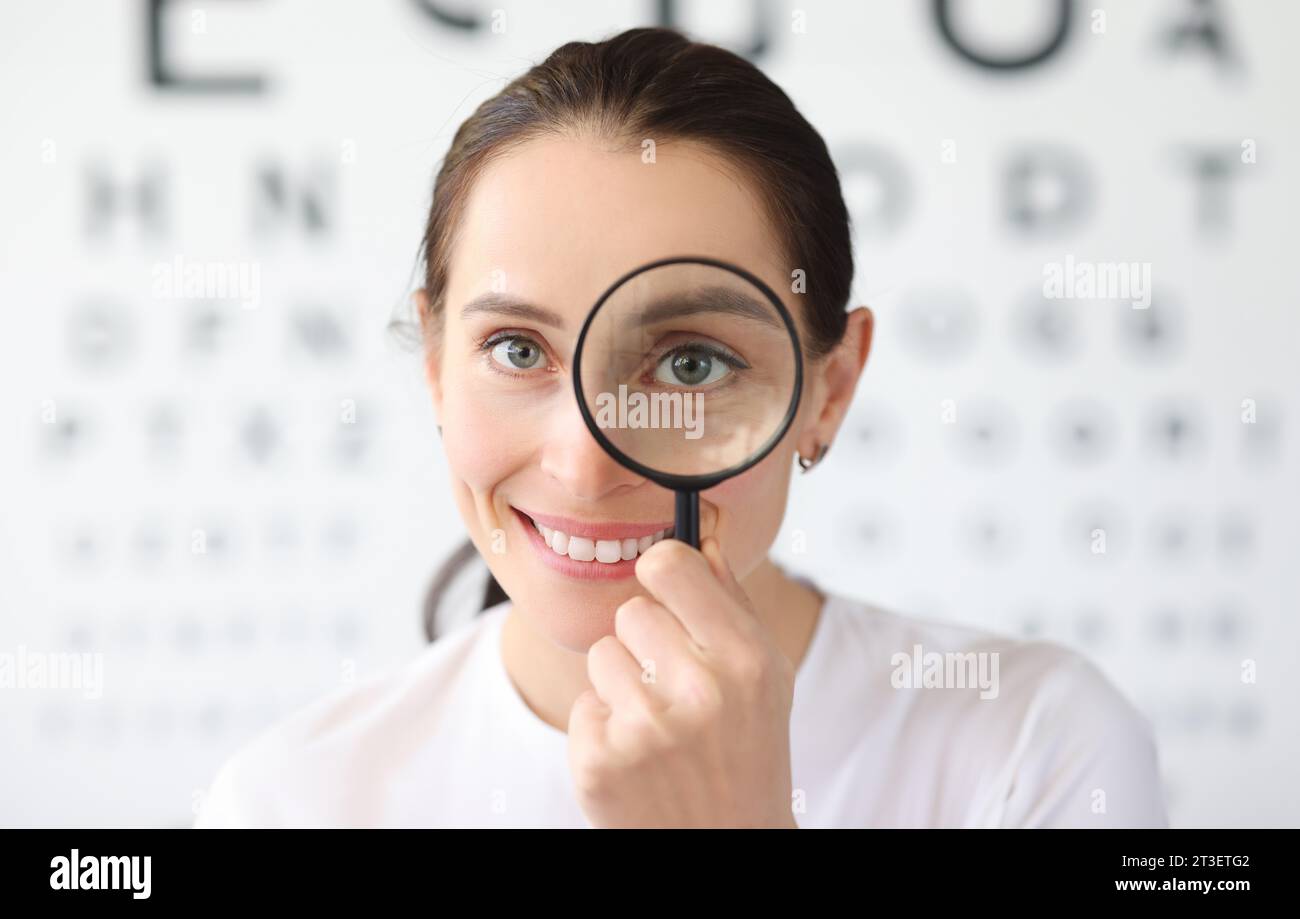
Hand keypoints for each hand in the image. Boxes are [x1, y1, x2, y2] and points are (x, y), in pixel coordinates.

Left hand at [567, 535, 797, 827]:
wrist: (731, 848)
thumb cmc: (748, 754)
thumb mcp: (766, 678)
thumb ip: (731, 603)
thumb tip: (698, 535)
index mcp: (745, 659)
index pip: (669, 565)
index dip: (662, 572)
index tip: (665, 590)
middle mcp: (699, 691)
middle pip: (631, 610)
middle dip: (646, 642)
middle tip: (675, 686)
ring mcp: (644, 730)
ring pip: (602, 655)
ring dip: (622, 685)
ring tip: (659, 726)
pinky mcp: (599, 763)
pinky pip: (583, 705)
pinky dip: (604, 730)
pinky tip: (639, 759)